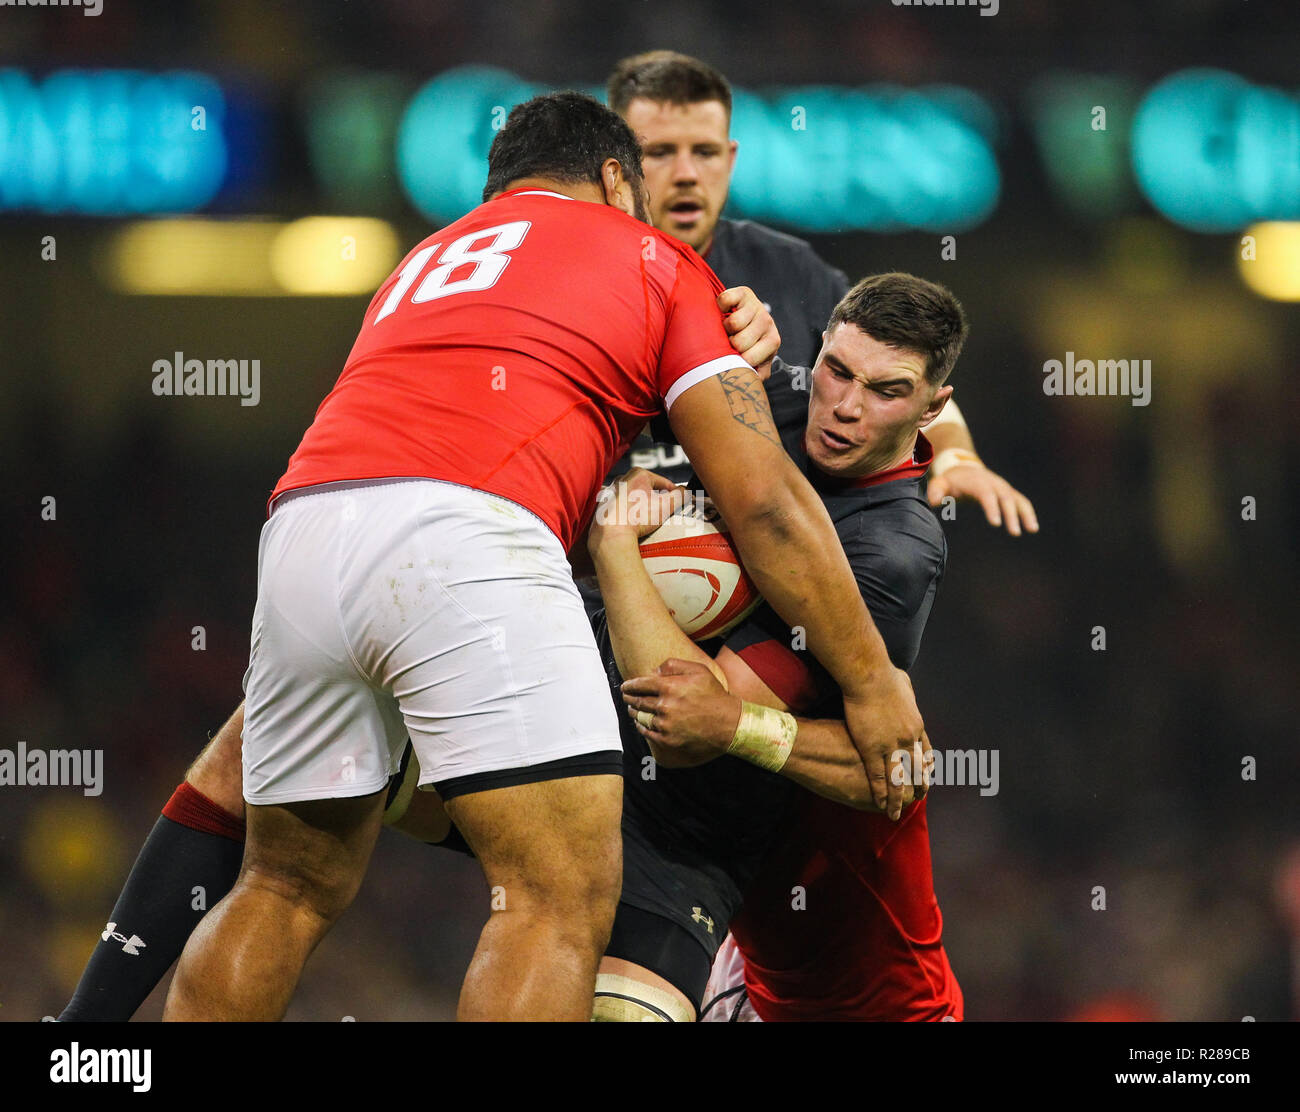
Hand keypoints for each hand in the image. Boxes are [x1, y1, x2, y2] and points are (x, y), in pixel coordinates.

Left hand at [588, 468, 684, 559]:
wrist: (612, 533)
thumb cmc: (638, 517)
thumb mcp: (666, 505)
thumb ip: (680, 496)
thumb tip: (686, 491)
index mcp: (639, 474)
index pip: (664, 482)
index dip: (674, 492)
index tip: (680, 501)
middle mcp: (623, 478)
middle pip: (648, 488)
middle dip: (658, 498)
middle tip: (665, 510)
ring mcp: (612, 491)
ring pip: (634, 496)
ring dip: (643, 505)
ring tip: (649, 517)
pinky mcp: (604, 504)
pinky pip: (622, 506)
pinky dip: (629, 511)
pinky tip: (634, 520)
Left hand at [620, 659, 741, 768]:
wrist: (728, 724)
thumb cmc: (714, 695)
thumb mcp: (699, 671)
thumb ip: (674, 665)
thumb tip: (654, 671)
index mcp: (670, 687)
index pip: (640, 684)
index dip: (629, 685)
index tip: (624, 686)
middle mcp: (665, 706)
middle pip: (638, 701)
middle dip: (629, 698)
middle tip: (626, 697)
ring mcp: (666, 725)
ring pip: (641, 717)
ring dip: (634, 712)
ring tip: (632, 709)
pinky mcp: (668, 740)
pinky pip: (648, 733)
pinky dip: (642, 727)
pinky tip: (642, 723)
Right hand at [718, 286, 779, 379]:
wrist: (743, 315)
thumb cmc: (748, 344)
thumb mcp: (756, 361)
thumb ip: (755, 373)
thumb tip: (751, 385)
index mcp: (773, 342)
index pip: (749, 359)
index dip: (736, 359)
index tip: (734, 355)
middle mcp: (768, 322)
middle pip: (739, 342)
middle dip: (729, 344)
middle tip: (729, 341)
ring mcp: (757, 306)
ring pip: (733, 323)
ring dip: (723, 327)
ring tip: (726, 329)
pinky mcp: (744, 292)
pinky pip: (725, 300)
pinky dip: (720, 307)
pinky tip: (723, 312)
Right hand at [841, 666, 927, 820]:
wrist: (870, 676)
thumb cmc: (884, 673)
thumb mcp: (903, 681)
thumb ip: (905, 689)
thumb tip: (904, 685)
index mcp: (916, 724)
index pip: (924, 750)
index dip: (925, 764)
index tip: (927, 774)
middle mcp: (908, 739)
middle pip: (916, 769)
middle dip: (918, 785)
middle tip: (920, 798)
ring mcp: (892, 746)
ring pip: (897, 780)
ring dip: (897, 799)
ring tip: (895, 813)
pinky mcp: (872, 749)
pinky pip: (878, 777)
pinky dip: (880, 793)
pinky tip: (880, 804)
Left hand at [928, 462, 1038, 536]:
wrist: (964, 468)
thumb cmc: (951, 481)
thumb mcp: (941, 483)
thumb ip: (936, 491)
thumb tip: (934, 501)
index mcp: (978, 482)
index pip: (987, 494)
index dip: (992, 507)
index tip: (996, 523)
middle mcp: (994, 483)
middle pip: (1005, 498)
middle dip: (1011, 515)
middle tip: (1014, 533)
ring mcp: (1003, 488)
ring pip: (1018, 500)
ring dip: (1026, 514)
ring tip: (1032, 530)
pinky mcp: (1009, 493)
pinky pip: (1021, 502)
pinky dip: (1028, 513)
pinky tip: (1032, 528)